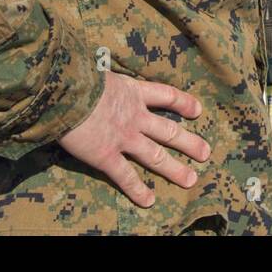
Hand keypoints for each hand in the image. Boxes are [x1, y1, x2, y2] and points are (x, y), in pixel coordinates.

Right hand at [59, 71, 209, 206]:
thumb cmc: (76, 75)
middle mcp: (135, 116)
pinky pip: (126, 176)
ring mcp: (123, 137)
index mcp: (133, 92)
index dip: (184, 103)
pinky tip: (149, 201)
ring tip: (191, 180)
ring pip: (155, 156)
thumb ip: (105, 79)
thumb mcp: (99, 71)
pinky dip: (138, 190)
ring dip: (174, 169)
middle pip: (169, 131)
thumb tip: (96, 74)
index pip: (166, 96)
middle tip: (206, 153)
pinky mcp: (106, 156)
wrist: (65, 92)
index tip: (198, 111)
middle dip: (189, 143)